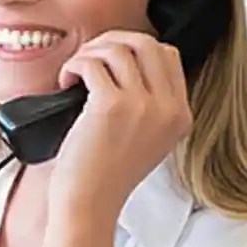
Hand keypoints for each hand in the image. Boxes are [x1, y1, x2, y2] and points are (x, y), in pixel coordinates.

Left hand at [48, 30, 192, 220]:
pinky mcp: (111, 106)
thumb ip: (150, 104)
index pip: (168, 55)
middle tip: (90, 59)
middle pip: (146, 43)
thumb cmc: (106, 174)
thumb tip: (124, 60)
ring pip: (117, 49)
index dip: (136, 48)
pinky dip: (73, 66)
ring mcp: (142, 106)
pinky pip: (91, 64)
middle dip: (113, 42)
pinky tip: (66, 82)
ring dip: (89, 54)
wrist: (89, 204)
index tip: (111, 60)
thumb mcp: (147, 139)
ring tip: (75, 73)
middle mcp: (167, 108)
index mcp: (180, 115)